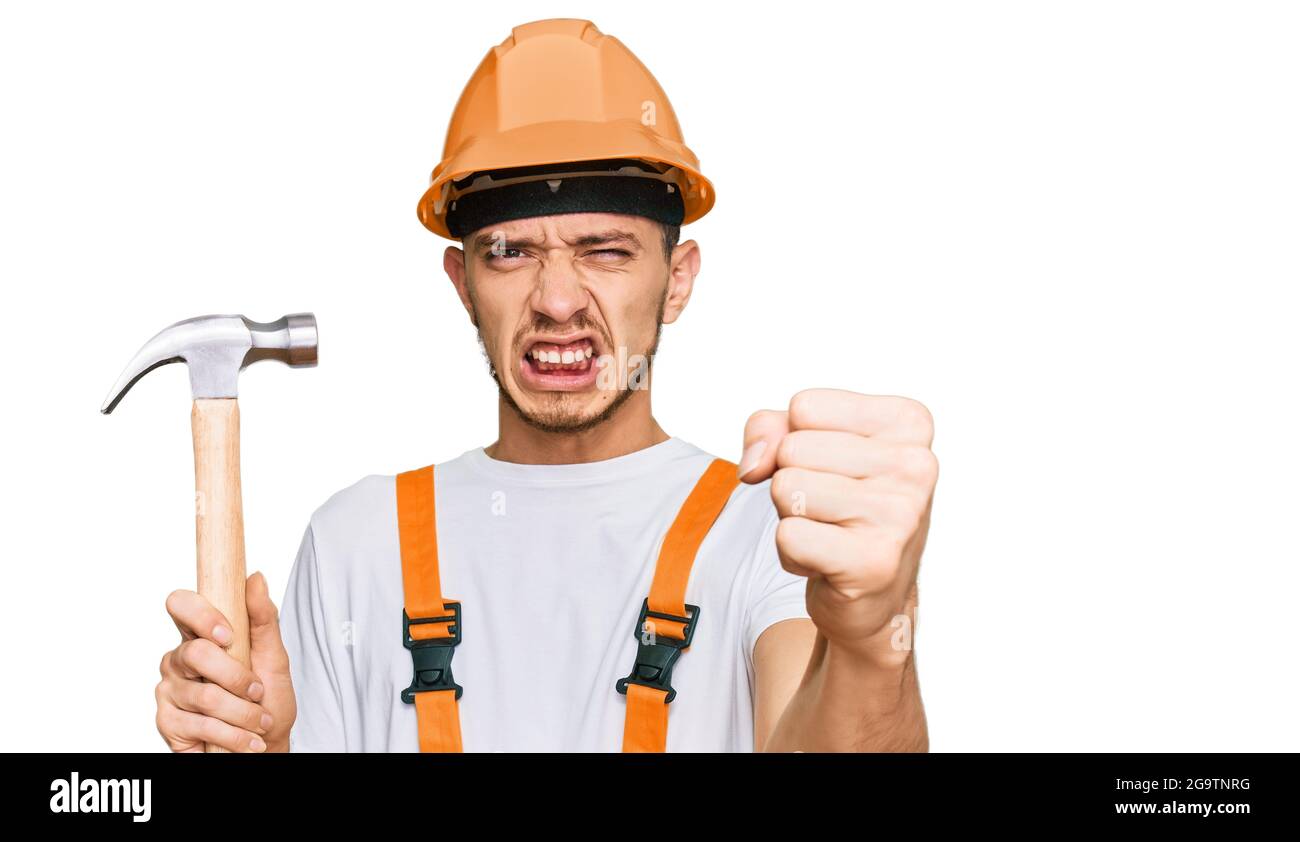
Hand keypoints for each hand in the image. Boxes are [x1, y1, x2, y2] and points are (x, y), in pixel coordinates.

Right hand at [155, 571, 296, 751]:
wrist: (266, 744)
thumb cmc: (268, 700)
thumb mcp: (274, 657)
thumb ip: (263, 618)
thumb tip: (255, 577)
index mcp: (200, 635)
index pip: (181, 605)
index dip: (200, 615)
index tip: (228, 636)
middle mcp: (178, 659)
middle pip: (196, 653)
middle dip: (237, 677)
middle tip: (258, 692)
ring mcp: (169, 690)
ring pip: (205, 695)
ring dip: (243, 713)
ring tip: (260, 723)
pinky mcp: (167, 722)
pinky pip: (202, 725)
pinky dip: (235, 735)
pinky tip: (248, 741)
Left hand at [740, 389, 936, 666]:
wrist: (872, 593)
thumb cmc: (840, 506)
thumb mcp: (804, 445)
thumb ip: (768, 429)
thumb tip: (753, 466)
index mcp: (909, 423)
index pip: (804, 407)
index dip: (797, 440)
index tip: (833, 471)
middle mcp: (916, 465)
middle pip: (793, 449)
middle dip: (793, 481)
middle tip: (830, 509)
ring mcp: (901, 514)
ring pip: (787, 488)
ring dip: (792, 516)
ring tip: (829, 532)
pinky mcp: (875, 561)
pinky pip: (788, 535)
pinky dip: (792, 553)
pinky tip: (826, 561)